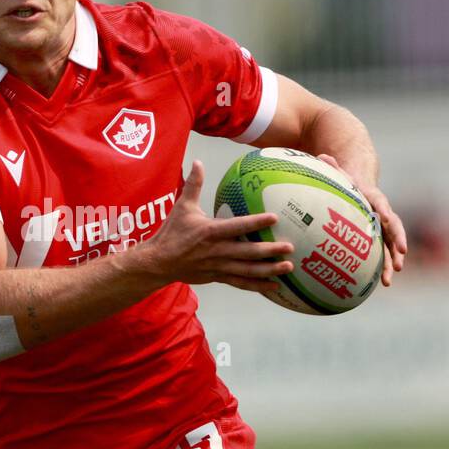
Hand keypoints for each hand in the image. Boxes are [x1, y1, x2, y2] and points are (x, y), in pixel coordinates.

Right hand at [135, 160, 294, 294]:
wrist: (158, 262)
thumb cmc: (171, 233)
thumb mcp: (182, 207)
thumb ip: (193, 185)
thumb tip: (197, 162)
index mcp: (210, 232)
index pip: (237, 227)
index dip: (256, 222)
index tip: (274, 218)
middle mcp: (217, 251)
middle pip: (248, 252)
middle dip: (270, 250)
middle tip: (290, 247)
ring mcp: (219, 266)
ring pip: (247, 270)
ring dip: (269, 269)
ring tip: (288, 267)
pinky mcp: (218, 277)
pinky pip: (241, 283)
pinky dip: (258, 286)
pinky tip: (274, 287)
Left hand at [316, 153, 407, 286]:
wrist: (361, 181)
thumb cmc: (348, 178)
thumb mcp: (341, 171)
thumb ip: (333, 166)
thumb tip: (321, 156)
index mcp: (376, 201)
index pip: (387, 213)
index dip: (393, 225)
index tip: (396, 237)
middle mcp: (383, 215)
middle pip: (394, 233)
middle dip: (398, 249)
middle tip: (400, 264)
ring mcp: (381, 227)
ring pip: (389, 247)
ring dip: (391, 264)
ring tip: (388, 282)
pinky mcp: (375, 236)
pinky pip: (379, 252)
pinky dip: (379, 266)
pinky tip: (376, 284)